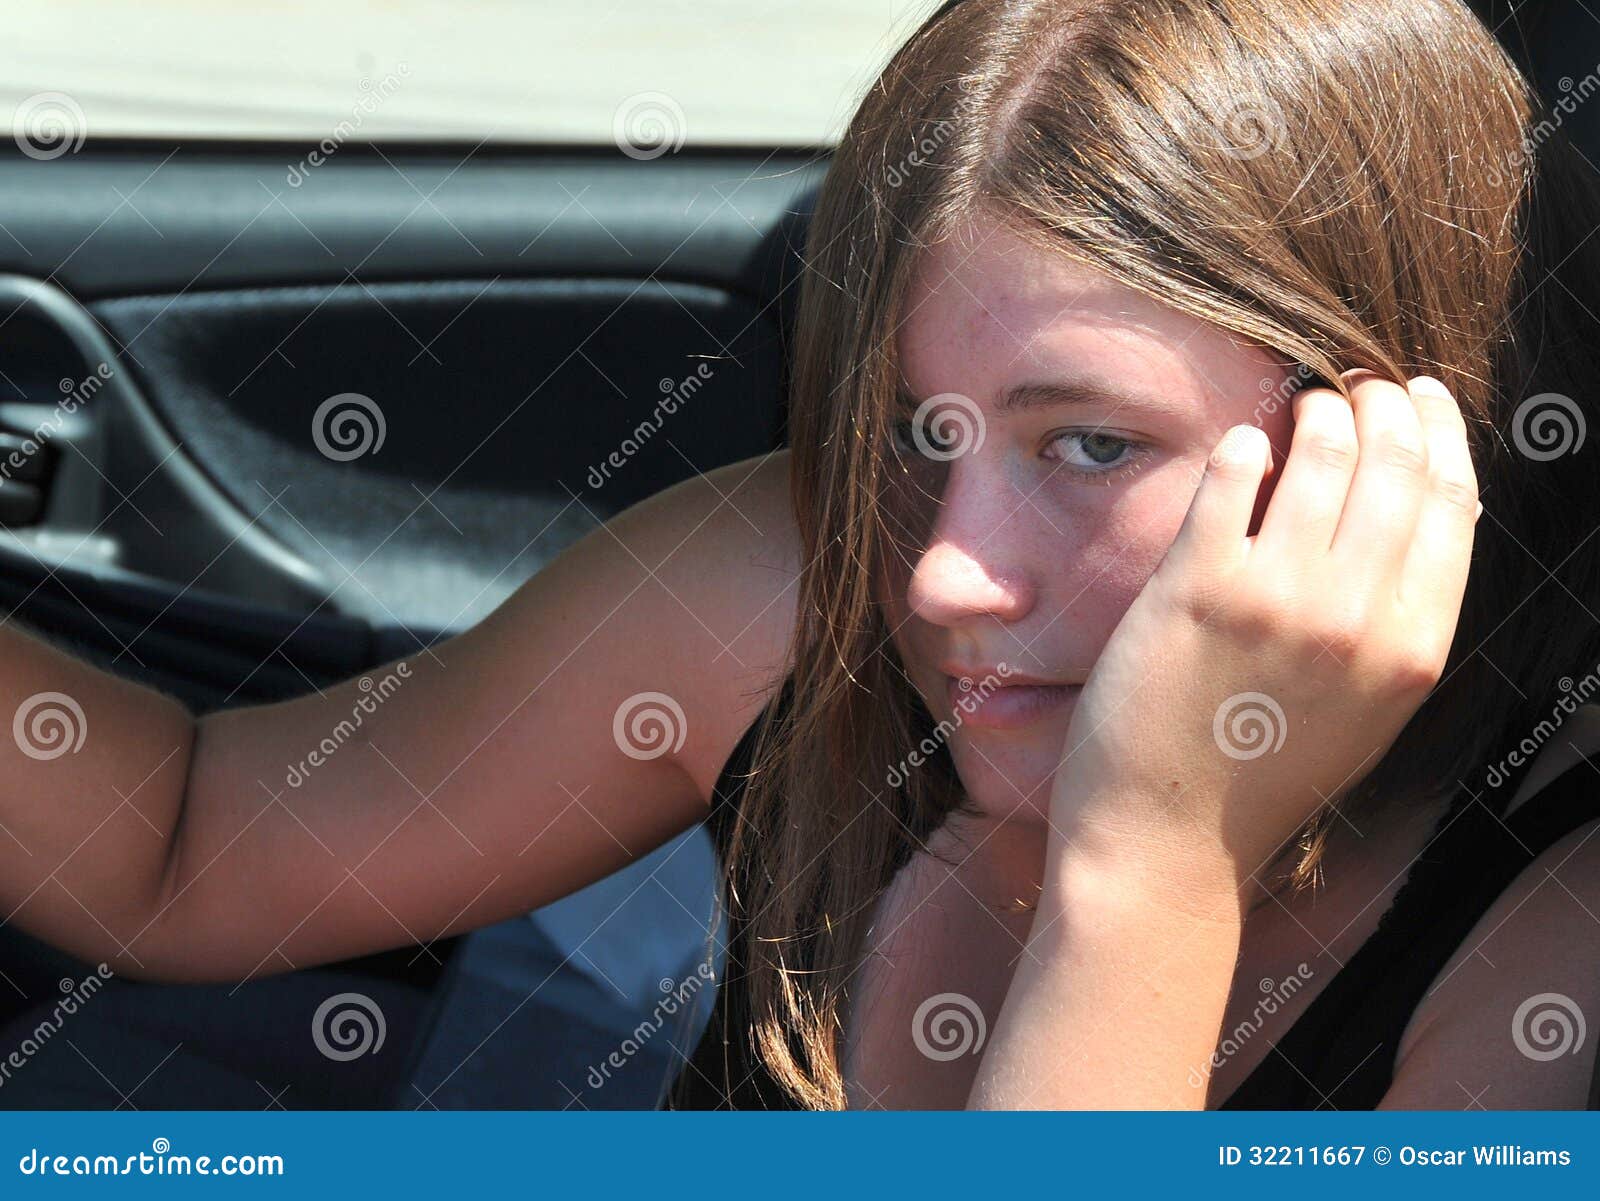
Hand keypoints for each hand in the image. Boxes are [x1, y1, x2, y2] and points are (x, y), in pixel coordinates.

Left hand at [1050, 371, 1479, 889]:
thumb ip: (1395, 623)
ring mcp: (1275, 600)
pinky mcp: (1194, 589)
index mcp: (1412, 651)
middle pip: (1394, 467)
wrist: (1166, 839)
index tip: (1421, 400)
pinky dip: (1244, 447)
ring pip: (1322, 458)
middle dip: (1383, 406)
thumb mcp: (1367, 713)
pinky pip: (1232, 479)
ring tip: (1306, 405)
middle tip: (1361, 385)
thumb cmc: (1261, 777)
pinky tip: (1243, 443)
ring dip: (1318, 413)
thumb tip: (1405, 513)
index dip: (1440, 435)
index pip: (1451, 505)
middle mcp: (1355, 620)